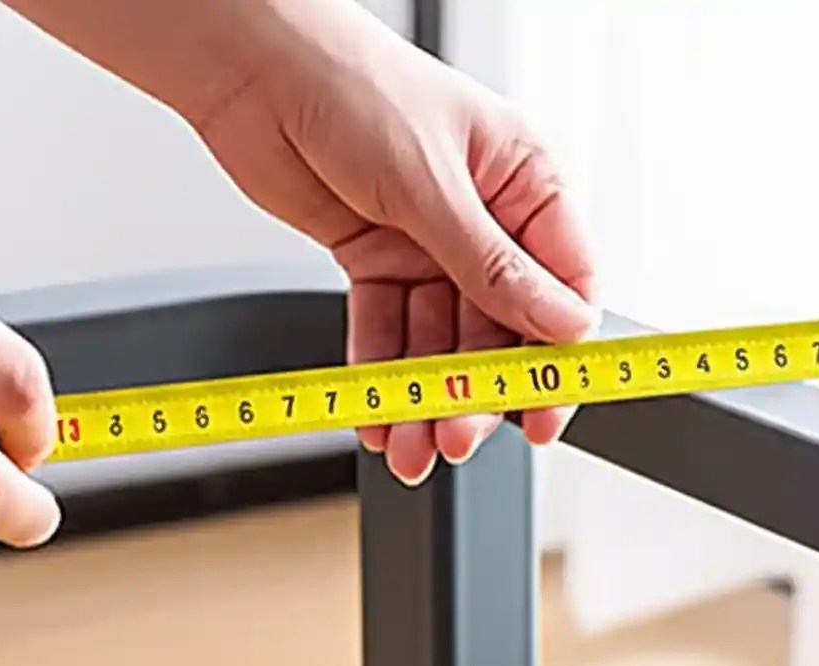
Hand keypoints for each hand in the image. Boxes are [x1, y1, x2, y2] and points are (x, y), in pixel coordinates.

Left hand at [0, 0, 600, 484]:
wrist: (254, 69)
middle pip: (498, 324)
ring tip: (413, 443)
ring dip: (426, 393)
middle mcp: (482, 216)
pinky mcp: (374, 256)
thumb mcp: (435, 186)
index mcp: (524, 181)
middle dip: (477, 384)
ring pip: (440, 336)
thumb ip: (494, 266)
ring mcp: (427, 240)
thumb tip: (564, 325)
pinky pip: (387, 327)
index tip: (544, 410)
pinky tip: (377, 414)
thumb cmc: (356, 87)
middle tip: (459, 433)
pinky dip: (381, 371)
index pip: (564, 283)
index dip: (558, 354)